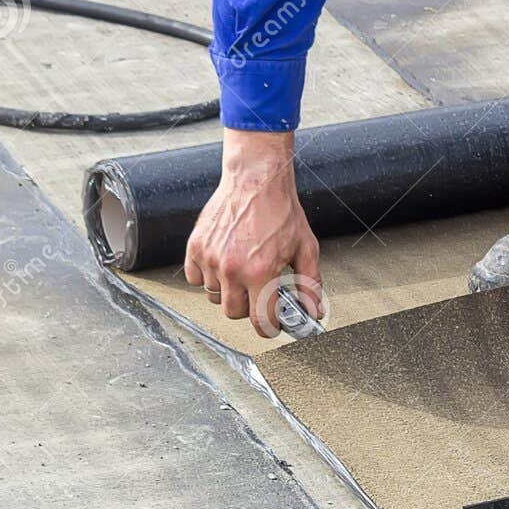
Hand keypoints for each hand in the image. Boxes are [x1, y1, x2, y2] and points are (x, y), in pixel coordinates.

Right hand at [184, 129, 323, 337]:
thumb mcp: (306, 250)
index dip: (268, 328)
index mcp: (261, 273)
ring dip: (228, 291)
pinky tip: (224, 264)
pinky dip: (207, 277)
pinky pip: (195, 279)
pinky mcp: (196, 247)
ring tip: (242, 272)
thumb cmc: (281, 212)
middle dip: (249, 308)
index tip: (271, 326)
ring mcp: (211, 258)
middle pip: (234, 313)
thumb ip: (310, 284)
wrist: (256, 180)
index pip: (260, 321)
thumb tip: (314, 311)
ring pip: (215, 297)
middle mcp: (232, 269)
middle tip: (259, 292)